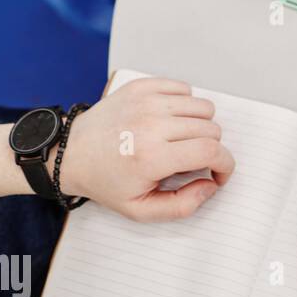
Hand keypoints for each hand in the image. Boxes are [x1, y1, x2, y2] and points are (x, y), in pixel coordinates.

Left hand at [60, 78, 234, 220]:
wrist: (70, 154)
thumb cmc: (105, 181)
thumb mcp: (141, 209)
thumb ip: (183, 205)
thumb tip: (211, 184)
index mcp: (151, 157)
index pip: (212, 151)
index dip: (226, 165)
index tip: (219, 173)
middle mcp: (150, 125)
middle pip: (211, 129)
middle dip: (211, 149)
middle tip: (191, 160)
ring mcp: (146, 102)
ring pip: (203, 107)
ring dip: (200, 125)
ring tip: (181, 138)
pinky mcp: (141, 87)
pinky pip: (185, 88)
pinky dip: (185, 104)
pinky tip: (170, 120)